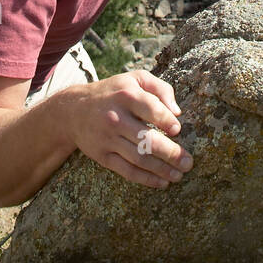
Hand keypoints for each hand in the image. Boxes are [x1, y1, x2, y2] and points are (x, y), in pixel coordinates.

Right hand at [61, 71, 193, 188]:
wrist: (74, 110)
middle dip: (171, 153)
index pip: (150, 108)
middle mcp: (116, 118)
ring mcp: (108, 139)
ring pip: (139, 158)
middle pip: (146, 139)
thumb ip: (160, 88)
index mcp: (126, 95)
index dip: (166, 120)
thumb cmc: (114, 92)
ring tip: (179, 175)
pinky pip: (127, 171)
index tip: (177, 130)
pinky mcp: (102, 156)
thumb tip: (177, 112)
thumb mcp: (135, 79)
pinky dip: (146, 179)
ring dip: (162, 170)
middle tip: (188, 163)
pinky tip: (162, 182)